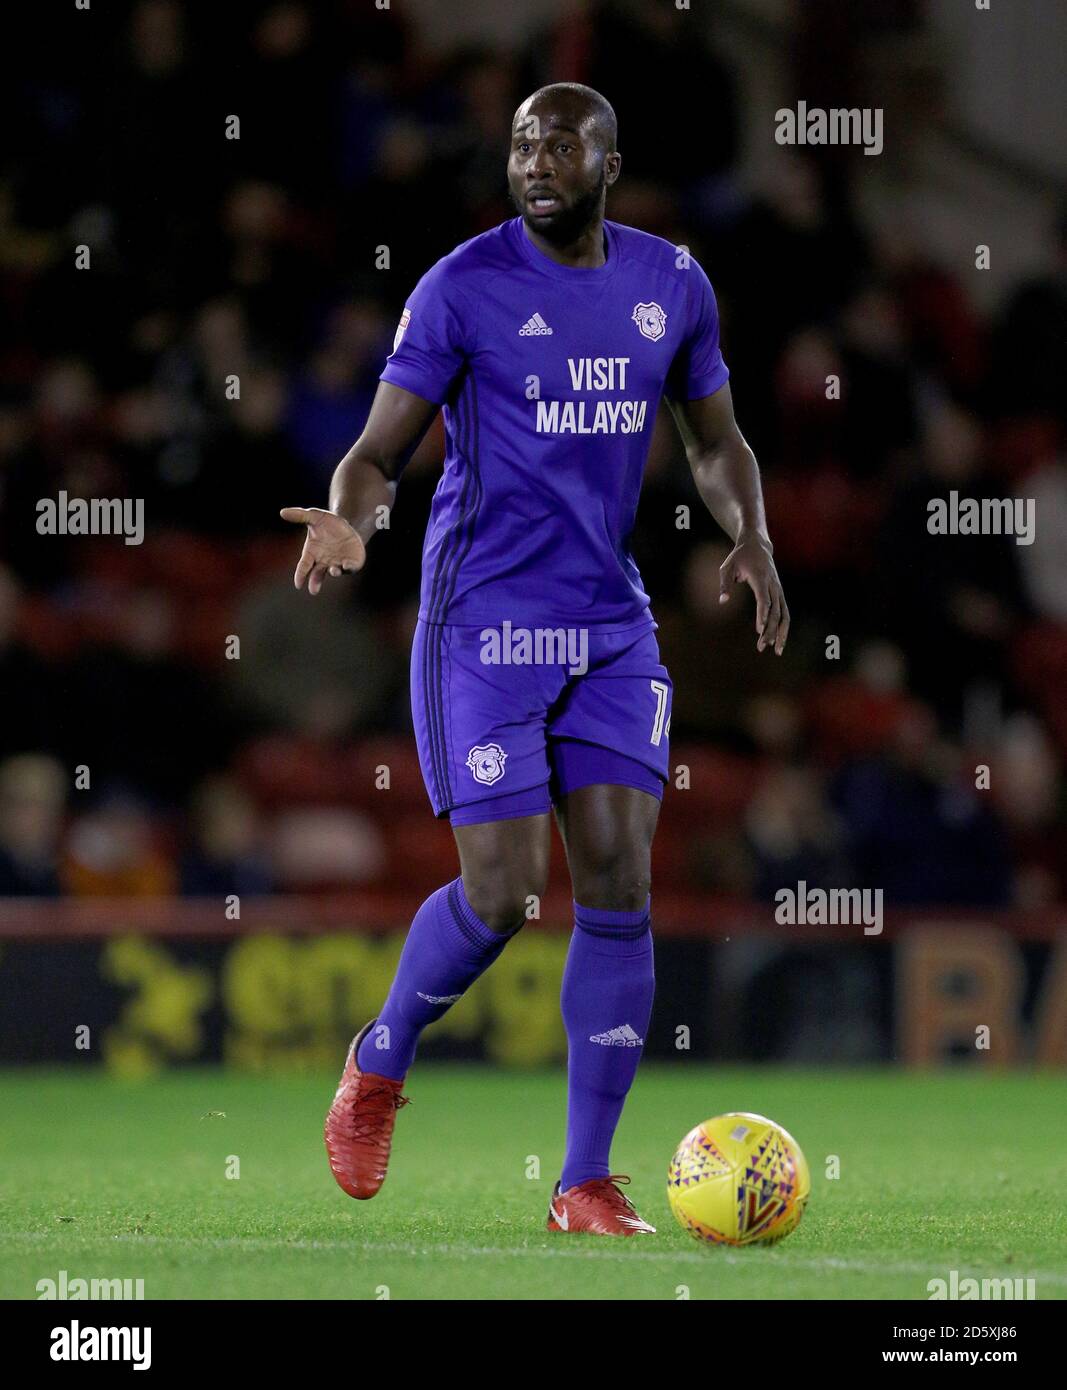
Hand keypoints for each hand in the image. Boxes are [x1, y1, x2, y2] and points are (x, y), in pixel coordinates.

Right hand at [279, 507, 365, 594]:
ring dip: (333, 572)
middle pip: (317, 575)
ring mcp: (337, 563)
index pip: (304, 566)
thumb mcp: (314, 517)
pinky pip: (349, 568)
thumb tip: (282, 512)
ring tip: (332, 571)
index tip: (298, 584)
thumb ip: (299, 515)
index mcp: (311, 553)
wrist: (349, 524)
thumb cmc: (328, 523)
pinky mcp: (351, 563)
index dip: (300, 575)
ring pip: (333, 572)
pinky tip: (346, 565)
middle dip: (315, 582)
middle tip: (313, 591)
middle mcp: (323, 561)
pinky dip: (347, 567)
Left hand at [719, 532, 789, 654]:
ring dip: (780, 633)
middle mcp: (773, 585)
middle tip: (761, 646)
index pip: (764, 599)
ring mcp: (779, 590)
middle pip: (775, 610)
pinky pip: (785, 613)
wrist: (757, 545)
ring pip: (784, 614)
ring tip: (776, 651)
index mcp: (761, 578)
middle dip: (769, 630)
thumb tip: (722, 601)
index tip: (759, 630)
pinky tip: (779, 641)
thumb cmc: (739, 557)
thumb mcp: (727, 567)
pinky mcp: (780, 594)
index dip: (762, 614)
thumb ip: (724, 584)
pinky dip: (783, 627)